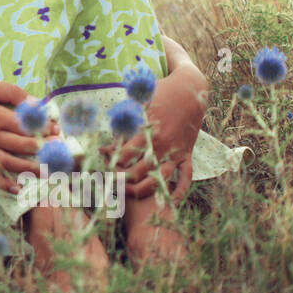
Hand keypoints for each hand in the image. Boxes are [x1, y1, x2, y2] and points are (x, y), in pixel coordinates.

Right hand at [0, 79, 60, 195]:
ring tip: (49, 174)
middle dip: (44, 150)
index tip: (59, 132)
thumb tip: (36, 102)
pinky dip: (3, 184)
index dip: (46, 129)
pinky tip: (18, 189)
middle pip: (22, 146)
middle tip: (60, 153)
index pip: (27, 125)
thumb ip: (12, 92)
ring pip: (9, 163)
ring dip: (31, 170)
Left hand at [104, 69, 205, 202]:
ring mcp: (176, 153)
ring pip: (159, 180)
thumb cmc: (160, 93)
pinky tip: (170, 202)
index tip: (102, 156)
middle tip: (108, 181)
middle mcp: (162, 147)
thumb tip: (110, 135)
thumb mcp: (138, 103)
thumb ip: (124, 120)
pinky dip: (180, 192)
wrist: (191, 90)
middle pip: (137, 173)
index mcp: (148, 133)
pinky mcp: (187, 155)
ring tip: (128, 193)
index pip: (123, 156)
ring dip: (143, 190)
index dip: (109, 159)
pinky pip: (186, 178)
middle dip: (120, 180)